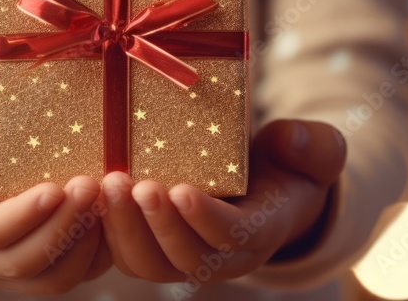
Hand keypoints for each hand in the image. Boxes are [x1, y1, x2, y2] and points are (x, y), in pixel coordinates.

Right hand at [0, 105, 111, 292]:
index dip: (22, 216)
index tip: (54, 188)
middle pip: (23, 262)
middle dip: (61, 227)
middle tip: (89, 185)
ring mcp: (8, 272)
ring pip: (52, 278)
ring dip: (84, 244)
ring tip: (104, 199)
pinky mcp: (38, 272)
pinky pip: (73, 275)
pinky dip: (97, 252)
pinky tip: (111, 214)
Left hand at [100, 119, 345, 283]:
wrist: (268, 192)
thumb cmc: (288, 167)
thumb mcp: (315, 151)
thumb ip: (316, 147)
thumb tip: (292, 143)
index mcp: (260, 232)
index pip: (230, 236)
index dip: (204, 219)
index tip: (180, 189)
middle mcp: (223, 257)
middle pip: (184, 258)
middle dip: (155, 224)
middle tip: (133, 184)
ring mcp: (186, 258)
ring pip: (148, 264)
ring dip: (124, 229)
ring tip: (108, 184)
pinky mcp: (156, 251)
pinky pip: (126, 255)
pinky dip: (106, 232)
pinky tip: (91, 195)